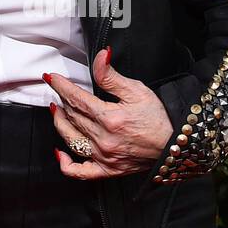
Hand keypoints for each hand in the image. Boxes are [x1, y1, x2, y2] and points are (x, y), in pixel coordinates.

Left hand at [44, 49, 172, 179]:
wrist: (175, 145)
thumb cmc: (159, 118)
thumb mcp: (136, 90)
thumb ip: (111, 75)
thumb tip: (100, 56)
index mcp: (109, 118)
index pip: (76, 99)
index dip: (61, 86)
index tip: (52, 78)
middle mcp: (104, 139)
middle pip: (72, 116)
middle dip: (61, 100)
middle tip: (57, 90)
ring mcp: (104, 157)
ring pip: (71, 138)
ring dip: (59, 123)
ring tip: (57, 110)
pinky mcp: (108, 170)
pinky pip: (80, 171)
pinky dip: (66, 163)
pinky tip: (59, 153)